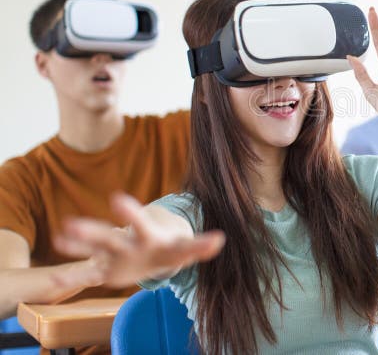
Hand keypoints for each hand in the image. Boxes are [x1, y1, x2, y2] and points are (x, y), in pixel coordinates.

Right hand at [52, 193, 224, 288]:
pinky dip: (72, 279)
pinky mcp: (105, 271)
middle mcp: (126, 243)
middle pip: (108, 237)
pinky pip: (86, 275)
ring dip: (78, 244)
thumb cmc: (169, 249)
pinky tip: (54, 282)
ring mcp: (113, 255)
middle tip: (70, 223)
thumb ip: (200, 246)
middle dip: (91, 231)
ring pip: (92, 249)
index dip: (130, 212)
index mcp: (146, 236)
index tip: (117, 198)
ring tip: (60, 238)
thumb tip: (220, 240)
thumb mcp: (185, 249)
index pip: (139, 223)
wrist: (154, 252)